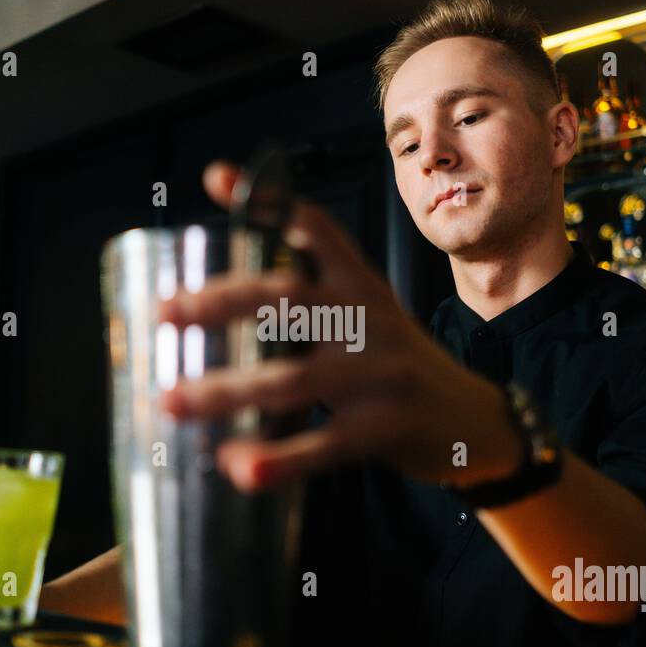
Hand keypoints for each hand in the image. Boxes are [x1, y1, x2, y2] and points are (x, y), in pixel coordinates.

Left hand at [158, 160, 522, 491]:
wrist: (478, 422)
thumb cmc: (401, 367)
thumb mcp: (371, 316)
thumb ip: (315, 296)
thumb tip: (230, 288)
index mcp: (361, 286)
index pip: (316, 229)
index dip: (266, 202)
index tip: (213, 179)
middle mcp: (370, 320)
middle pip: (290, 299)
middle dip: (223, 302)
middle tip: (167, 311)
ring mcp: (380, 374)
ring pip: (292, 379)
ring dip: (224, 391)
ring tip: (172, 402)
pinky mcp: (386, 429)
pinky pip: (322, 446)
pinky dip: (277, 460)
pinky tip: (237, 467)